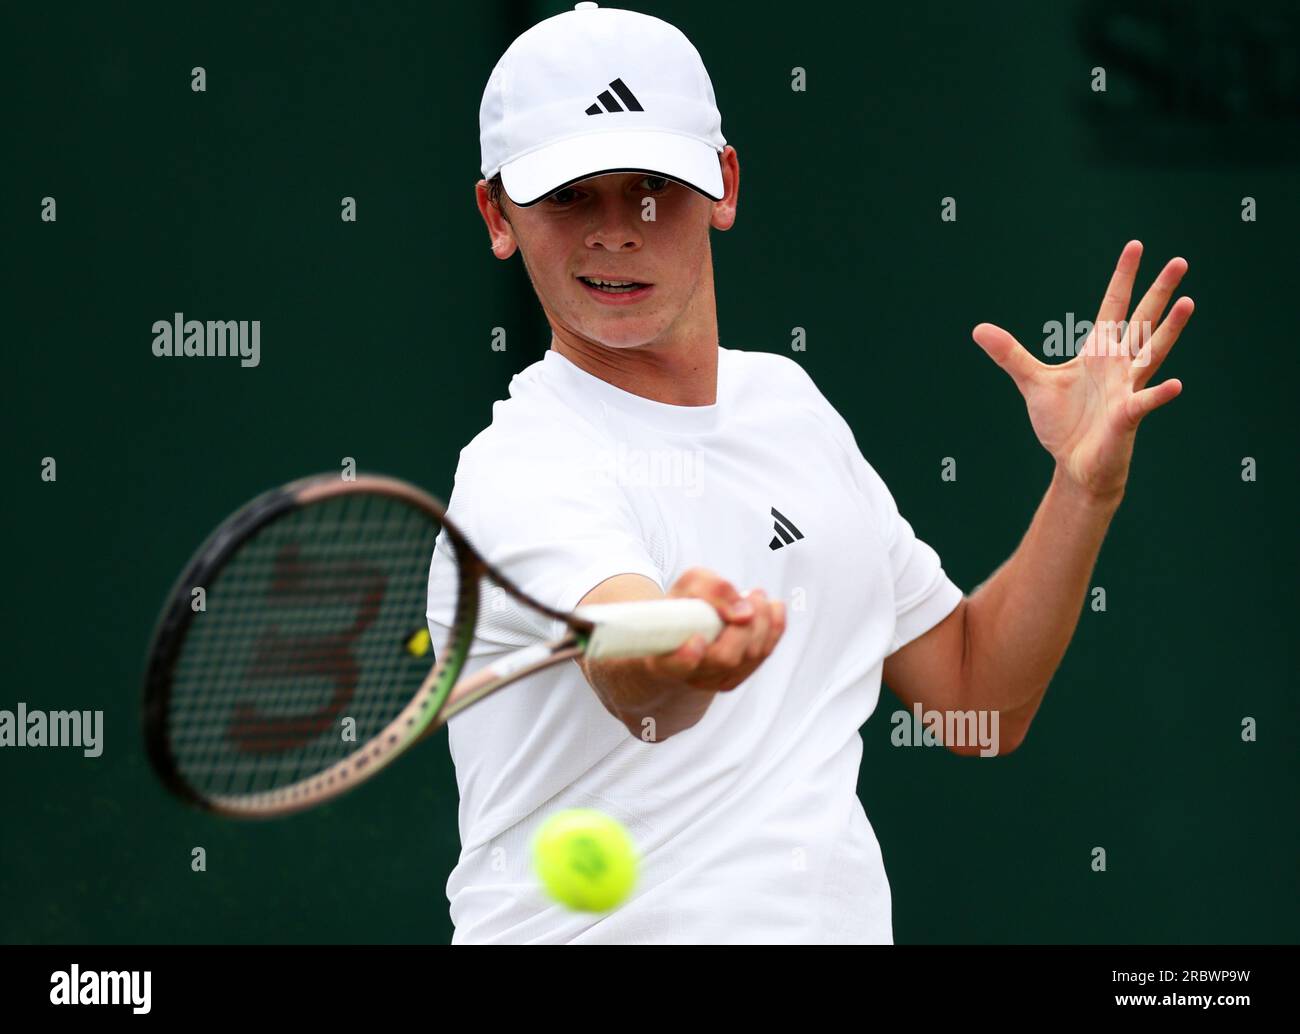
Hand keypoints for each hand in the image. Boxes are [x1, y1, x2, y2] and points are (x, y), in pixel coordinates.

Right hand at [646, 568, 784, 691]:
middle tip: (752, 593)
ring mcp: (711, 682)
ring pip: (750, 656)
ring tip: (756, 595)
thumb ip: (712, 590)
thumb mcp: (689, 584)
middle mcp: (686, 675)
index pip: (673, 665)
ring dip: (762, 620)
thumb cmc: (683, 604)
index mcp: (661, 654)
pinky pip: (763, 654)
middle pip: (725, 658)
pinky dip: (774, 627)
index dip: (686, 658)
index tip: (697, 640)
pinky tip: (772, 608)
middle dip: (746, 624)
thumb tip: (745, 613)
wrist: (683, 626)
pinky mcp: (733, 679)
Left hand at [972, 240, 1192, 500]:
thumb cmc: (1064, 422)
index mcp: (1098, 352)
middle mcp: (1118, 365)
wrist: (1076, 464)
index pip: (1113, 306)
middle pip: (1142, 321)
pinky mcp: (1126, 417)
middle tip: (1180, 260)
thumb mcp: (1033, 381)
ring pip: (1151, 353)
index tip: (1135, 246)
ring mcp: (1125, 389)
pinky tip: (1174, 385)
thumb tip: (978, 329)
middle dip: (1159, 292)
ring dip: (1169, 330)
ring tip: (1188, 303)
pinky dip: (1157, 395)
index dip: (1123, 277)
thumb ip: (1010, 354)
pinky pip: (1143, 403)